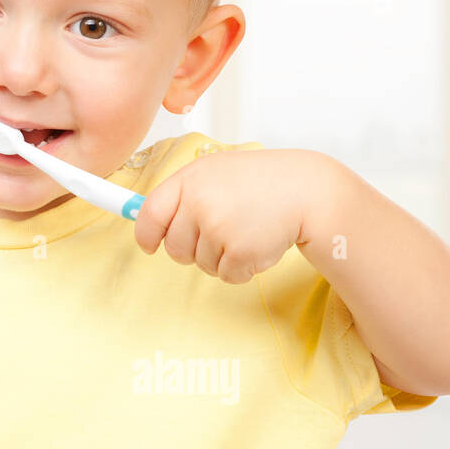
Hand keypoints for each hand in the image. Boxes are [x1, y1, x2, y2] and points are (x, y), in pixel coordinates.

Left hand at [133, 148, 330, 283]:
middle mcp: (199, 203)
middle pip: (175, 248)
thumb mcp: (214, 173)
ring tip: (244, 230)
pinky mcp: (240, 252)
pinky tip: (257, 244)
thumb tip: (144, 219)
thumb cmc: (258, 182)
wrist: (305, 190)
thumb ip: (182, 194)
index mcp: (189, 180)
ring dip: (221, 257)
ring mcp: (219, 229)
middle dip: (193, 249)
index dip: (146, 235)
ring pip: (201, 264)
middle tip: (220, 232)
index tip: (149, 245)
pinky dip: (242, 268)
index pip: (150, 215)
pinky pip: (226, 276)